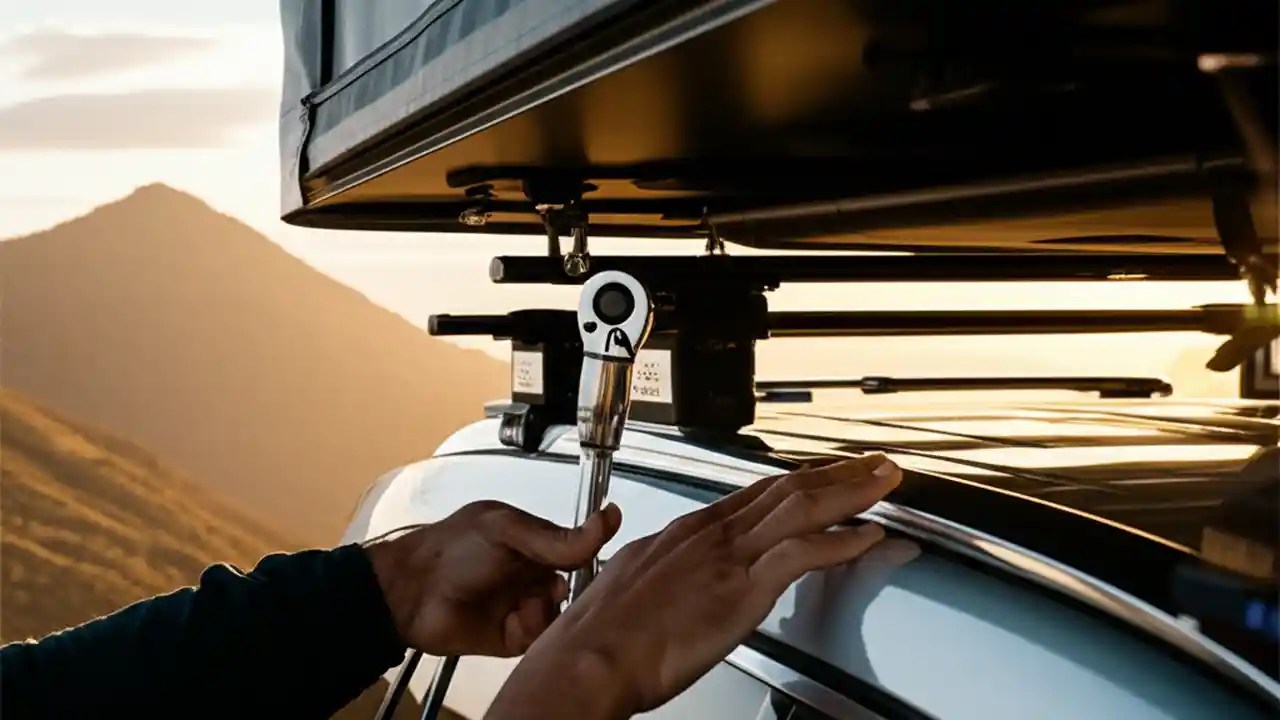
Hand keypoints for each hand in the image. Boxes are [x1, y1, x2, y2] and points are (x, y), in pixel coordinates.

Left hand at [364, 500, 621, 656]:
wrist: (410, 593)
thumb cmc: (452, 549)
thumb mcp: (506, 530)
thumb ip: (556, 536)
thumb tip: (608, 519)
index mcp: (532, 542)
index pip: (576, 550)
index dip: (588, 555)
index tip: (593, 557)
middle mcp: (531, 574)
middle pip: (574, 585)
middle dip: (569, 588)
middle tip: (548, 584)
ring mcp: (522, 606)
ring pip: (560, 614)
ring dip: (547, 610)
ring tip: (524, 604)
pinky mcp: (512, 637)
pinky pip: (540, 638)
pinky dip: (534, 630)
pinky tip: (516, 620)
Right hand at [488, 454, 901, 718]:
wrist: (587, 659)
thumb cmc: (599, 635)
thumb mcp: (630, 585)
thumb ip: (662, 572)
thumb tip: (676, 577)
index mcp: (684, 533)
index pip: (753, 495)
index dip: (794, 481)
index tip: (819, 474)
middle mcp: (709, 534)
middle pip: (785, 489)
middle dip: (834, 473)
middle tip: (870, 463)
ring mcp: (728, 557)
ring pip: (802, 507)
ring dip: (851, 490)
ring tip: (884, 481)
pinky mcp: (743, 588)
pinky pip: (804, 552)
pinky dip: (842, 540)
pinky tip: (867, 535)